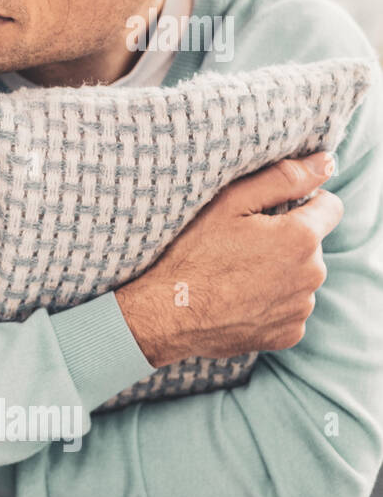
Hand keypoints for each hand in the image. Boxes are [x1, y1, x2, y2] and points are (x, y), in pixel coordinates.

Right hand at [115, 152, 342, 366]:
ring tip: (236, 274)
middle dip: (286, 240)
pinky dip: (271, 303)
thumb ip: (283, 178)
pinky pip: (290, 309)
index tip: (269, 211)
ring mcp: (300, 308)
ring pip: (301, 277)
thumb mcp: (229, 203)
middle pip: (312, 244)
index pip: (330, 206)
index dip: (302, 202)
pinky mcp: (288, 334)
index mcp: (301, 237)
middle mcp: (311, 274)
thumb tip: (326, 162)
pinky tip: (239, 299)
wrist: (166, 314)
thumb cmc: (192, 255)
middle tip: (240, 245)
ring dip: (280, 273)